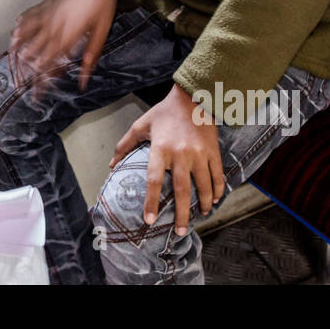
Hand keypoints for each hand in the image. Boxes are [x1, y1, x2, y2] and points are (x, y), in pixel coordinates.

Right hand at [9, 0, 117, 94]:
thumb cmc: (101, 5)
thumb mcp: (101, 33)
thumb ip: (91, 56)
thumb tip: (85, 78)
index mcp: (69, 33)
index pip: (50, 61)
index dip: (41, 78)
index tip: (36, 91)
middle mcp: (54, 24)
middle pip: (35, 50)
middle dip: (27, 68)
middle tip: (20, 82)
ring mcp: (48, 13)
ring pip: (27, 32)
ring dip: (18, 47)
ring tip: (11, 58)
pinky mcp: (46, 4)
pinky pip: (29, 15)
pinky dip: (21, 24)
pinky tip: (15, 29)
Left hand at [109, 84, 225, 236]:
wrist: (193, 96)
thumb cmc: (164, 112)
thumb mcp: (141, 124)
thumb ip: (125, 145)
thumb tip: (112, 165)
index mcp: (160, 148)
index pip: (154, 180)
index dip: (151, 201)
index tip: (149, 220)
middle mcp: (180, 154)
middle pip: (181, 190)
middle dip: (182, 214)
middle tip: (180, 231)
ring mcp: (199, 154)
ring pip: (203, 186)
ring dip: (203, 204)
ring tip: (201, 216)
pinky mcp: (213, 151)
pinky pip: (217, 175)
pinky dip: (217, 190)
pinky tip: (215, 200)